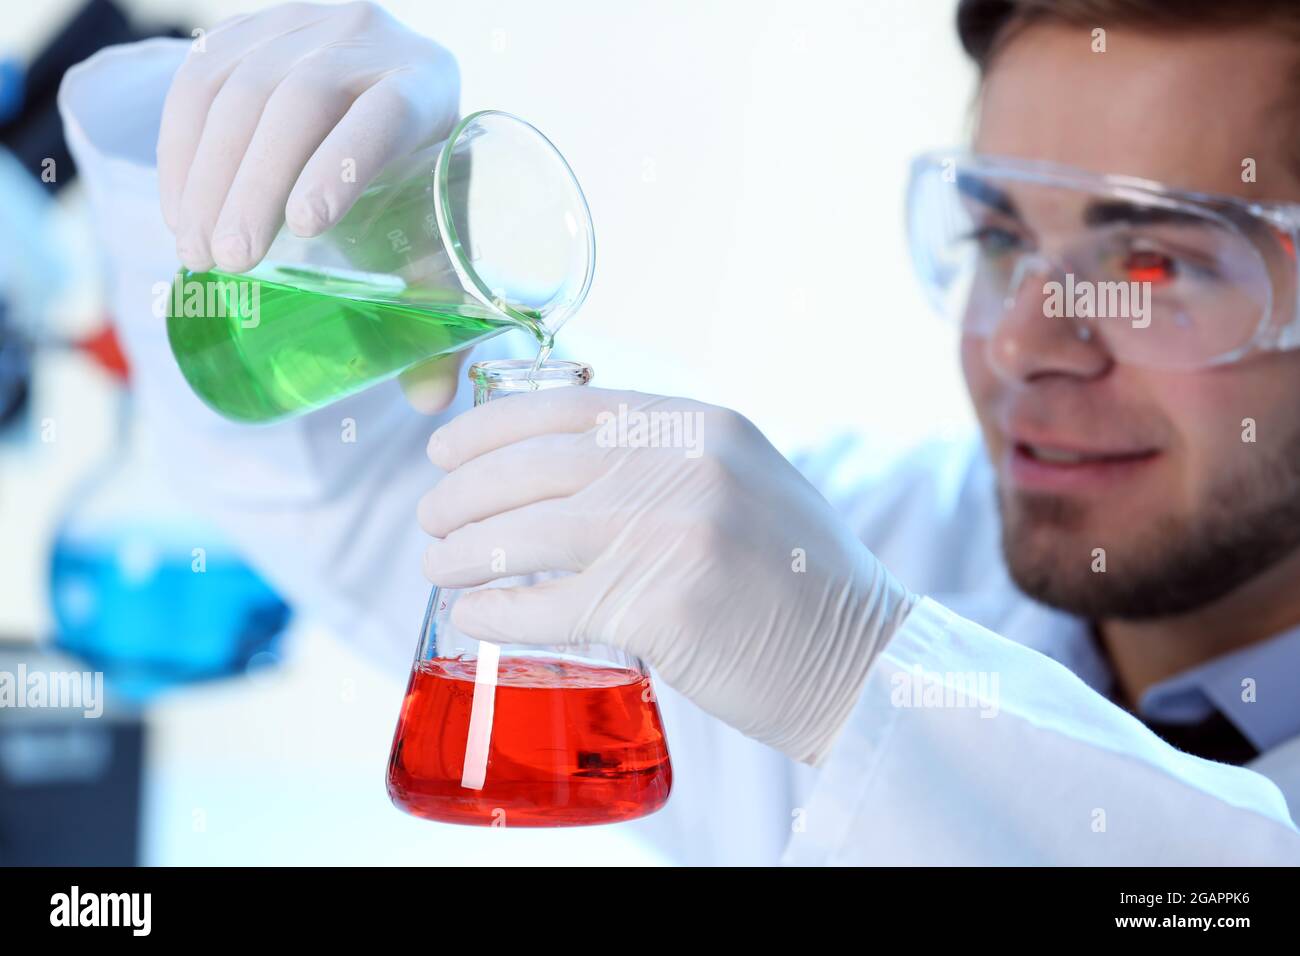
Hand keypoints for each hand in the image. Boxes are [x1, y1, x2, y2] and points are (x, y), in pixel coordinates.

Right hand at [156, 1, 463, 410]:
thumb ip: (446, 313)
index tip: (307, 227)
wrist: (395, 88)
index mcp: (429, 87)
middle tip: (229, 263)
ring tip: (197, 250)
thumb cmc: (425, 182)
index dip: (343, 163)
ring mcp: (302, 27)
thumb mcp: (444, 230)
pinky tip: (178, 208)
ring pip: (240, 89)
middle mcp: (368, 40)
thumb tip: (431, 402)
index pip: (385, 114)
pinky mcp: (249, 31)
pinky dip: (180, 148)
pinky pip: (198, 78)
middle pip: (299, 101)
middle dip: (254, 184)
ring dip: (207, 176)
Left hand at [419, 388, 917, 763]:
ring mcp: (674, 532)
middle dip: (463, 494)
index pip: (565, 407)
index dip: (488, 428)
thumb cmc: (795, 579)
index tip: (443, 452)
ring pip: (528, 532)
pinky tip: (472, 613)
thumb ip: (665, 459)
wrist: (861, 660)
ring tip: (437, 565)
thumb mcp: (744, 482)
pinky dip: (496, 609)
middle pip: (534, 467)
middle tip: (431, 518)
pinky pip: (547, 604)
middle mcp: (686, 463)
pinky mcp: (663, 606)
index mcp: (701, 423)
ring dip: (465, 550)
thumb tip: (558, 462)